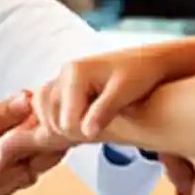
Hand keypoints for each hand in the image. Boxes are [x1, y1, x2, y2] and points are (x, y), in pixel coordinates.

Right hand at [0, 92, 54, 194]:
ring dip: (36, 136)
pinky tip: (15, 129)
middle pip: (45, 158)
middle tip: (43, 101)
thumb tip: (25, 100)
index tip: (49, 98)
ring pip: (34, 161)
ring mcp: (0, 188)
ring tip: (29, 111)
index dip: (52, 122)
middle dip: (48, 129)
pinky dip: (23, 146)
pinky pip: (20, 165)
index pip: (45, 150)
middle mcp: (2, 187)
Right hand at [34, 50, 167, 141]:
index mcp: (75, 73)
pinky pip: (49, 108)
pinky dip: (60, 119)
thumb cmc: (140, 73)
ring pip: (47, 115)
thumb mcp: (124, 93)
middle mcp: (62, 73)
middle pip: (52, 120)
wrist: (146, 60)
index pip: (66, 121)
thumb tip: (87, 133)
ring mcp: (61, 78)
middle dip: (73, 131)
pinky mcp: (64, 83)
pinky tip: (82, 122)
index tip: (104, 133)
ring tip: (92, 126)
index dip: (83, 134)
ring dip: (65, 126)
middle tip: (100, 129)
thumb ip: (103, 112)